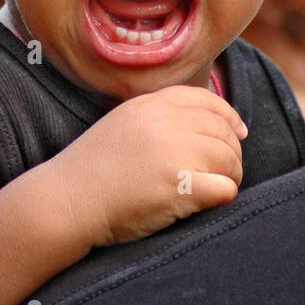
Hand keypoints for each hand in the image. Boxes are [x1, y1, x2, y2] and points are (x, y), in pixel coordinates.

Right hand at [48, 84, 247, 246]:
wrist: (66, 201)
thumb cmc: (94, 168)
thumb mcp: (123, 123)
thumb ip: (160, 116)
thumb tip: (212, 123)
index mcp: (150, 104)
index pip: (208, 101)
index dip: (229, 118)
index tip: (238, 134)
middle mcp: (164, 123)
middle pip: (223, 132)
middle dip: (231, 153)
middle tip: (226, 171)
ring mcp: (172, 155)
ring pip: (229, 160)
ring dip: (230, 176)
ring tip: (216, 187)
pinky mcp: (177, 188)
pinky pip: (224, 189)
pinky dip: (223, 197)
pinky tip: (207, 202)